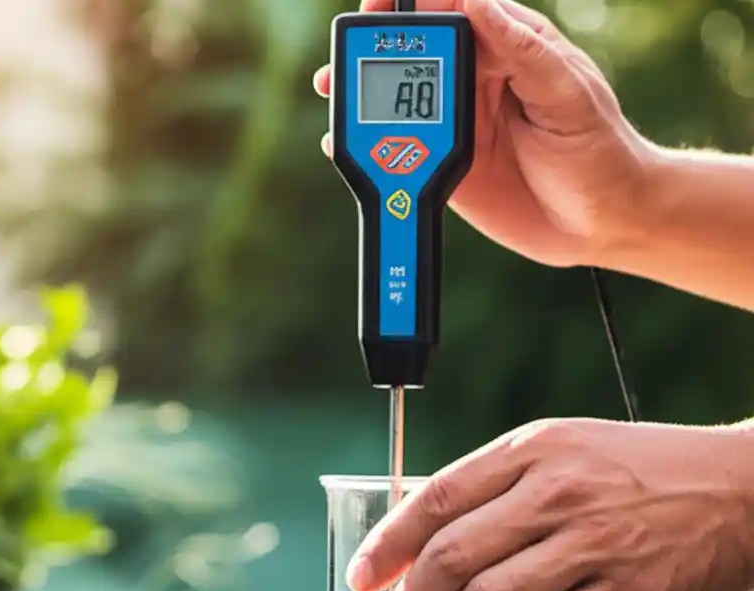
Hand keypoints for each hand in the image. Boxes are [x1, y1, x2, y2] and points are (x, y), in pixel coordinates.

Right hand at [313, 0, 658, 266]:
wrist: (602, 225)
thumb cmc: (601, 151)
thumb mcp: (569, 94)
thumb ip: (524, 51)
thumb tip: (475, 2)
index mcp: (506, 48)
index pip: (450, 9)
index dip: (413, 0)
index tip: (385, 1)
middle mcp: (473, 79)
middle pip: (408, 48)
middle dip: (369, 43)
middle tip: (345, 52)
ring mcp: (452, 121)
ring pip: (392, 96)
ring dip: (356, 91)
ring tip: (332, 88)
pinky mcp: (438, 162)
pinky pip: (391, 147)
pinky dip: (362, 145)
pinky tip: (344, 144)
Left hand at [347, 418, 753, 590]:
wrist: (743, 488)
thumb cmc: (641, 470)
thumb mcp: (563, 452)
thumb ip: (497, 489)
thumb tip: (425, 538)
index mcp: (531, 451)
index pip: (435, 499)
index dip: (388, 544)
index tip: (363, 576)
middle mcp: (556, 493)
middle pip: (452, 555)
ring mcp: (593, 545)